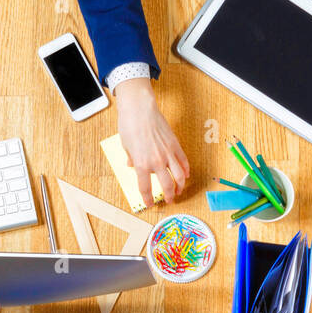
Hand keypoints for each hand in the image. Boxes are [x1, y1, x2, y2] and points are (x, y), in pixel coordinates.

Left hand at [114, 76, 188, 205]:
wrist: (140, 109)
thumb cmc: (130, 125)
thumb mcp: (126, 146)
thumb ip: (131, 158)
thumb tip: (132, 165)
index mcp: (142, 164)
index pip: (146, 188)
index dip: (148, 199)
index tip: (150, 204)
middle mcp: (156, 162)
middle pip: (166, 186)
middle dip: (169, 196)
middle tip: (170, 200)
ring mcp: (167, 153)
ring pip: (179, 176)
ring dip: (180, 186)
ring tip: (180, 191)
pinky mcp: (175, 145)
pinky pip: (183, 161)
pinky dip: (186, 170)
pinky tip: (185, 175)